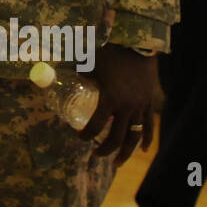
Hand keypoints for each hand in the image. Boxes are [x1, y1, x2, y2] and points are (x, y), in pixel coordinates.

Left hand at [80, 44, 155, 166]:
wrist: (137, 43)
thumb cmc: (110, 52)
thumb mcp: (90, 63)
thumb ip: (78, 74)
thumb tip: (57, 74)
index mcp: (110, 99)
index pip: (96, 126)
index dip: (86, 135)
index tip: (80, 136)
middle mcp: (126, 107)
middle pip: (116, 138)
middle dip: (105, 149)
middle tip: (95, 155)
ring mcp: (140, 106)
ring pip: (134, 136)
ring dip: (126, 152)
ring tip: (117, 163)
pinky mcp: (148, 102)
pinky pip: (149, 125)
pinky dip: (146, 139)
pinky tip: (143, 150)